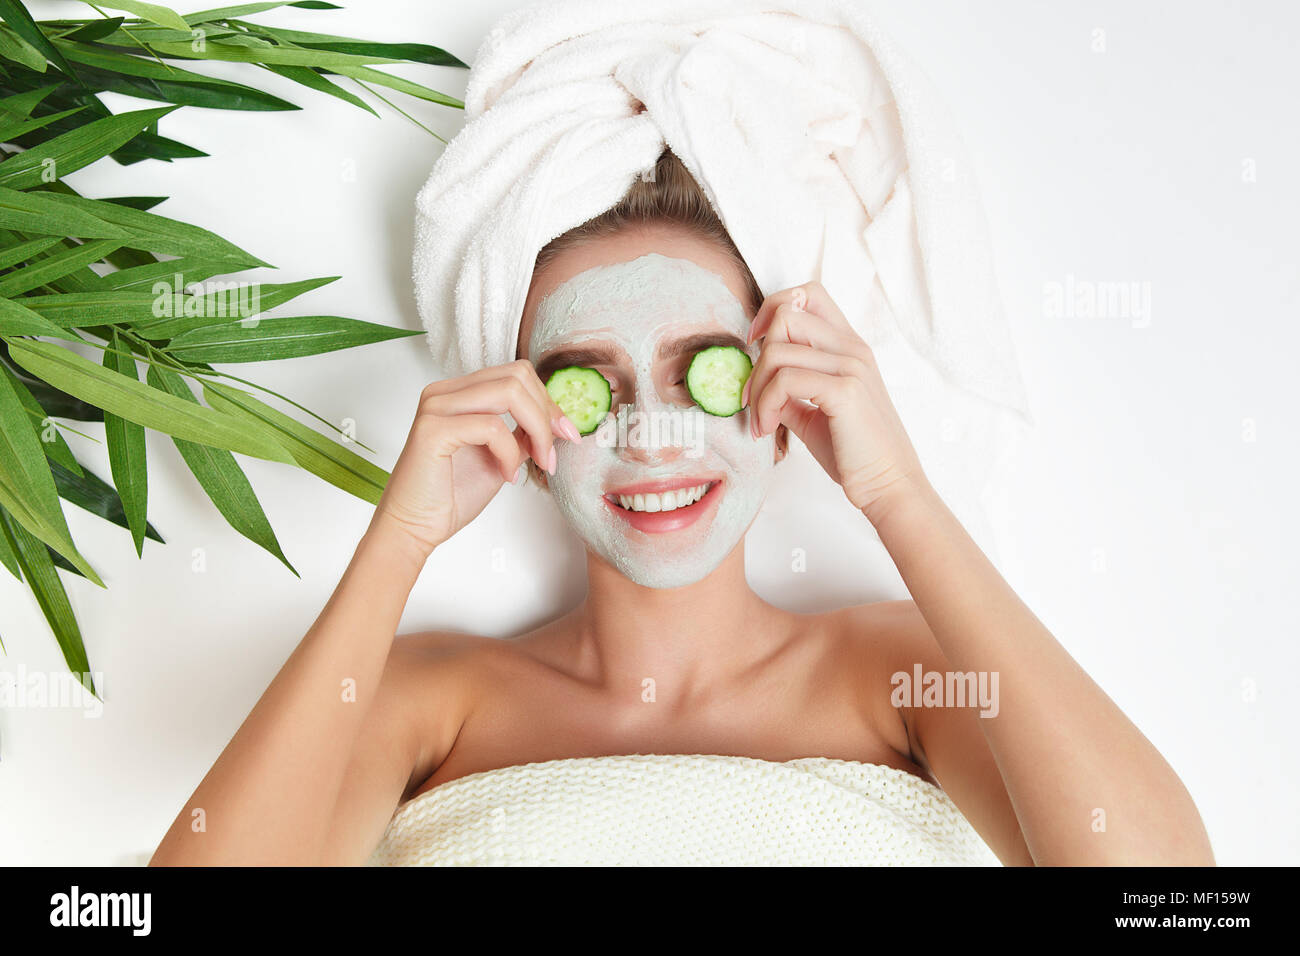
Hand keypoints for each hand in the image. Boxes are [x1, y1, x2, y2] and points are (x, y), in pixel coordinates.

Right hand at [369, 359, 580, 560]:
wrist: (414, 528)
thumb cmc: (450, 496)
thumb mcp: (501, 457)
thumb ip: (522, 434)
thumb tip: (555, 421)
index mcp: (459, 393)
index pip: (516, 374)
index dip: (548, 402)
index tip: (566, 433)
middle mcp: (445, 393)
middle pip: (516, 376)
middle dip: (547, 414)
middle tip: (554, 451)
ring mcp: (436, 407)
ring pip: (509, 392)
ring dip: (536, 430)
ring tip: (539, 463)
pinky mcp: (432, 430)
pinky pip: (491, 427)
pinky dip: (510, 452)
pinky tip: (507, 476)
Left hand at [743, 281, 928, 525]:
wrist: (888, 485)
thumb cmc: (854, 453)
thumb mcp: (814, 413)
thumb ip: (789, 391)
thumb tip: (755, 383)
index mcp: (849, 347)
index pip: (808, 294)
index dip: (773, 309)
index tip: (756, 344)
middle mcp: (852, 348)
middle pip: (786, 314)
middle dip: (757, 355)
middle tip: (752, 395)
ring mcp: (851, 366)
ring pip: (778, 349)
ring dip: (757, 389)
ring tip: (761, 422)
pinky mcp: (845, 391)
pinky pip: (784, 380)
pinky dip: (765, 405)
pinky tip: (767, 429)